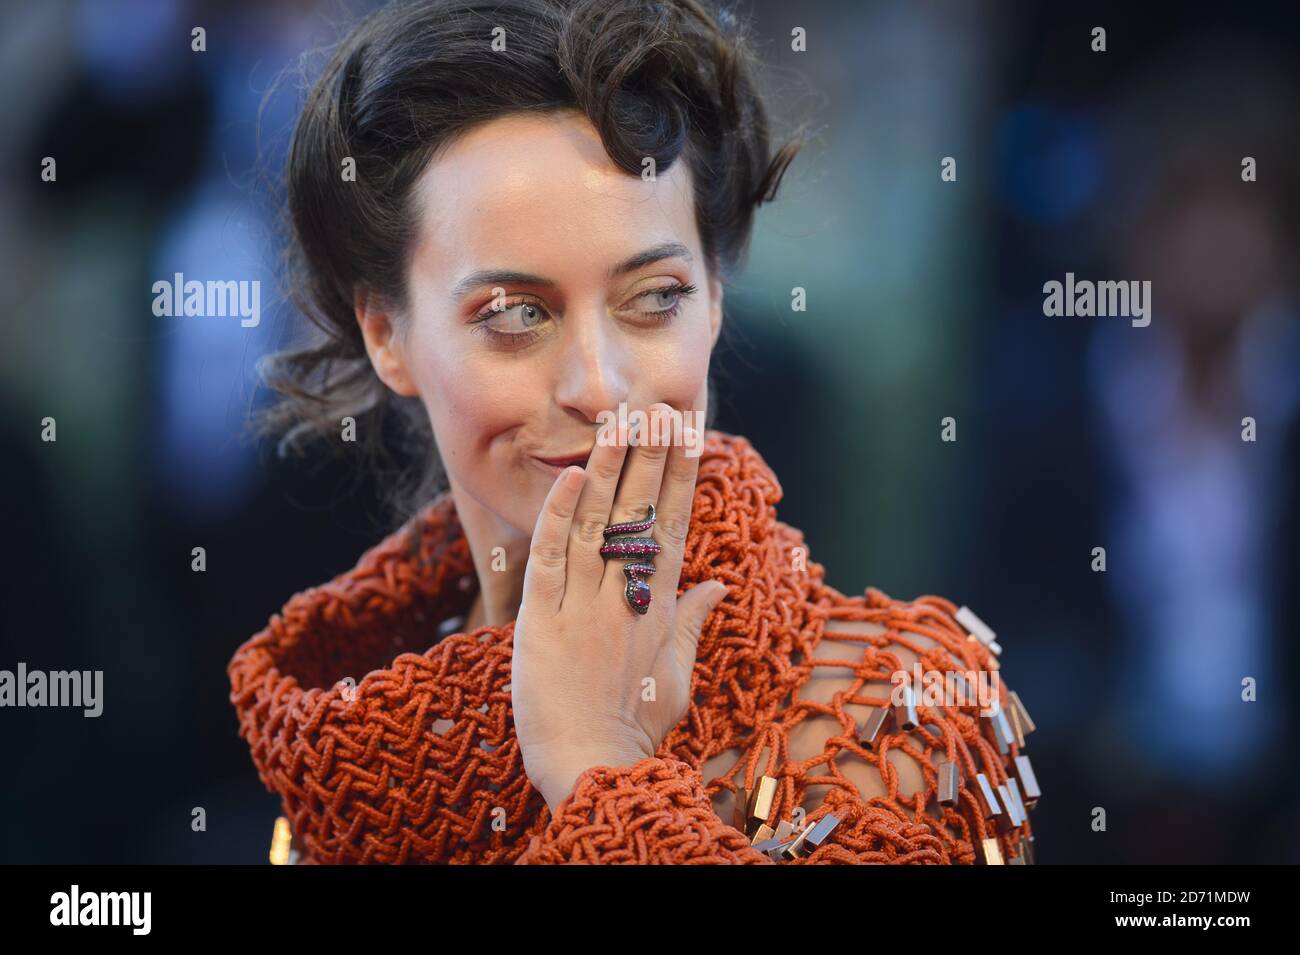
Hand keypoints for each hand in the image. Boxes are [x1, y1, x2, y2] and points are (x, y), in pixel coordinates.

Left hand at [511, 404, 727, 813]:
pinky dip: (560, 516)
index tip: (690, 435)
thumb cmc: (635, 730)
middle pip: (641, 514)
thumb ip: (694, 625)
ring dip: (611, 470)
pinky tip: (572, 475)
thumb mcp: (677, 677)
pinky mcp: (542, 621)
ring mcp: (585, 606)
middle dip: (652, 458)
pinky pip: (551, 558)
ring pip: (599, 524)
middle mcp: (627, 598)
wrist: (592, 769)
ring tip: (621, 423)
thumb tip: (717, 588)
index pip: (675, 527)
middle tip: (659, 409)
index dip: (682, 478)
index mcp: (661, 608)